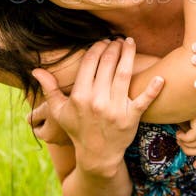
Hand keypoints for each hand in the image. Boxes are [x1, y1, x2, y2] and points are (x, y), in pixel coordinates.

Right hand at [31, 38, 163, 176]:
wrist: (97, 155)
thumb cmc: (77, 129)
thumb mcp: (59, 111)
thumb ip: (49, 88)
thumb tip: (35, 69)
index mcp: (80, 96)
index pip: (89, 62)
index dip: (97, 48)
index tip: (103, 42)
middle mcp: (97, 100)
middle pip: (108, 64)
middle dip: (113, 47)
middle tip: (117, 40)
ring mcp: (115, 109)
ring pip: (124, 74)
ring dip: (128, 55)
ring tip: (130, 43)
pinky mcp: (131, 117)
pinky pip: (144, 101)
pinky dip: (153, 89)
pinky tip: (160, 77)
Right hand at [176, 111, 195, 167]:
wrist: (170, 91)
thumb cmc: (175, 109)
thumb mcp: (185, 125)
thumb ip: (191, 137)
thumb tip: (192, 154)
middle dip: (194, 153)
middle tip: (181, 144)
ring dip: (188, 145)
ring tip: (179, 137)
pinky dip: (186, 138)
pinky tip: (178, 131)